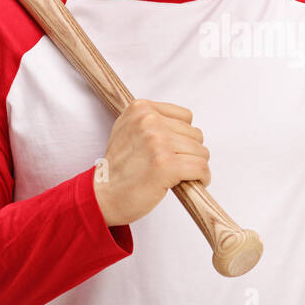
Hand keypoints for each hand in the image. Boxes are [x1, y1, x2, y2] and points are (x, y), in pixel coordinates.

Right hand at [92, 99, 210, 226]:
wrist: (102, 196)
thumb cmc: (119, 168)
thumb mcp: (128, 129)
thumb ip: (152, 121)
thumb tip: (185, 126)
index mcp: (140, 108)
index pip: (185, 117)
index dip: (182, 136)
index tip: (173, 150)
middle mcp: (149, 121)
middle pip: (195, 134)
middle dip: (189, 152)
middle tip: (173, 166)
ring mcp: (157, 142)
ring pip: (201, 152)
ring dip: (195, 166)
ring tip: (178, 175)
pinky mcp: (166, 164)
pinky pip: (201, 168)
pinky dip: (202, 178)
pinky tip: (192, 183)